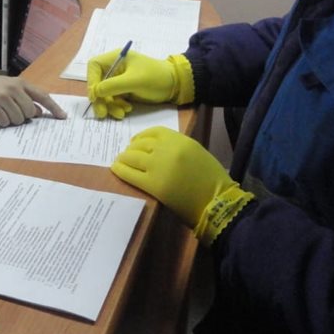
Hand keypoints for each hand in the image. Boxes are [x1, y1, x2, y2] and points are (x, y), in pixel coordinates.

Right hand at [0, 76, 66, 126]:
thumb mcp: (7, 88)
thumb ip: (24, 98)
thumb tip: (38, 112)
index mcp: (20, 83)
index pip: (42, 95)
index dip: (53, 107)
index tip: (62, 117)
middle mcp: (13, 88)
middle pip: (30, 112)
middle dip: (22, 117)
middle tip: (9, 111)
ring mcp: (2, 96)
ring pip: (18, 119)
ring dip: (9, 120)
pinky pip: (4, 122)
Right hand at [86, 49, 193, 118]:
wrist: (174, 85)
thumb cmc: (155, 77)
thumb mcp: (134, 81)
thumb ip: (113, 86)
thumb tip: (95, 93)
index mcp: (116, 58)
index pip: (94, 67)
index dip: (91, 81)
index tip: (95, 96)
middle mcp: (114, 68)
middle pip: (97, 83)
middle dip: (100, 99)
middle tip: (103, 113)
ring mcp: (119, 80)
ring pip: (105, 95)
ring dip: (110, 106)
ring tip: (121, 114)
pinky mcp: (124, 91)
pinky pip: (113, 100)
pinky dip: (117, 107)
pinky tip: (126, 110)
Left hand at [111, 127, 252, 244]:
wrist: (217, 202)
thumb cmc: (212, 179)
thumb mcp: (197, 153)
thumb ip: (178, 147)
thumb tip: (156, 149)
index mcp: (181, 140)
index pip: (154, 132)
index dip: (141, 136)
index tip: (136, 141)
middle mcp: (167, 149)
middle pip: (141, 144)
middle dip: (131, 148)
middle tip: (126, 154)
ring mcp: (158, 166)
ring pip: (132, 157)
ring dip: (123, 158)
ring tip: (119, 161)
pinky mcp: (152, 184)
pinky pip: (130, 174)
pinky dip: (120, 170)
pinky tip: (116, 169)